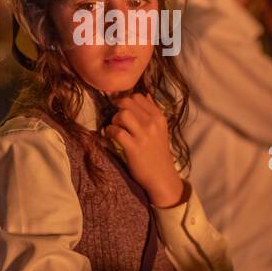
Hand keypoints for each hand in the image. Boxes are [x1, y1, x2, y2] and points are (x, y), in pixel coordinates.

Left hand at [103, 93, 183, 207]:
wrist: (162, 176)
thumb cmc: (158, 152)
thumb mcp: (161, 129)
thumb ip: (152, 111)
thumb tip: (145, 94)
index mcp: (159, 117)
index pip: (138, 96)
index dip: (125, 100)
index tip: (121, 108)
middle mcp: (152, 123)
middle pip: (127, 102)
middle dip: (118, 108)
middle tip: (116, 119)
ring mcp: (144, 135)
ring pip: (122, 114)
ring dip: (114, 120)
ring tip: (115, 128)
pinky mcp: (134, 147)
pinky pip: (116, 131)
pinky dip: (109, 132)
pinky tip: (110, 136)